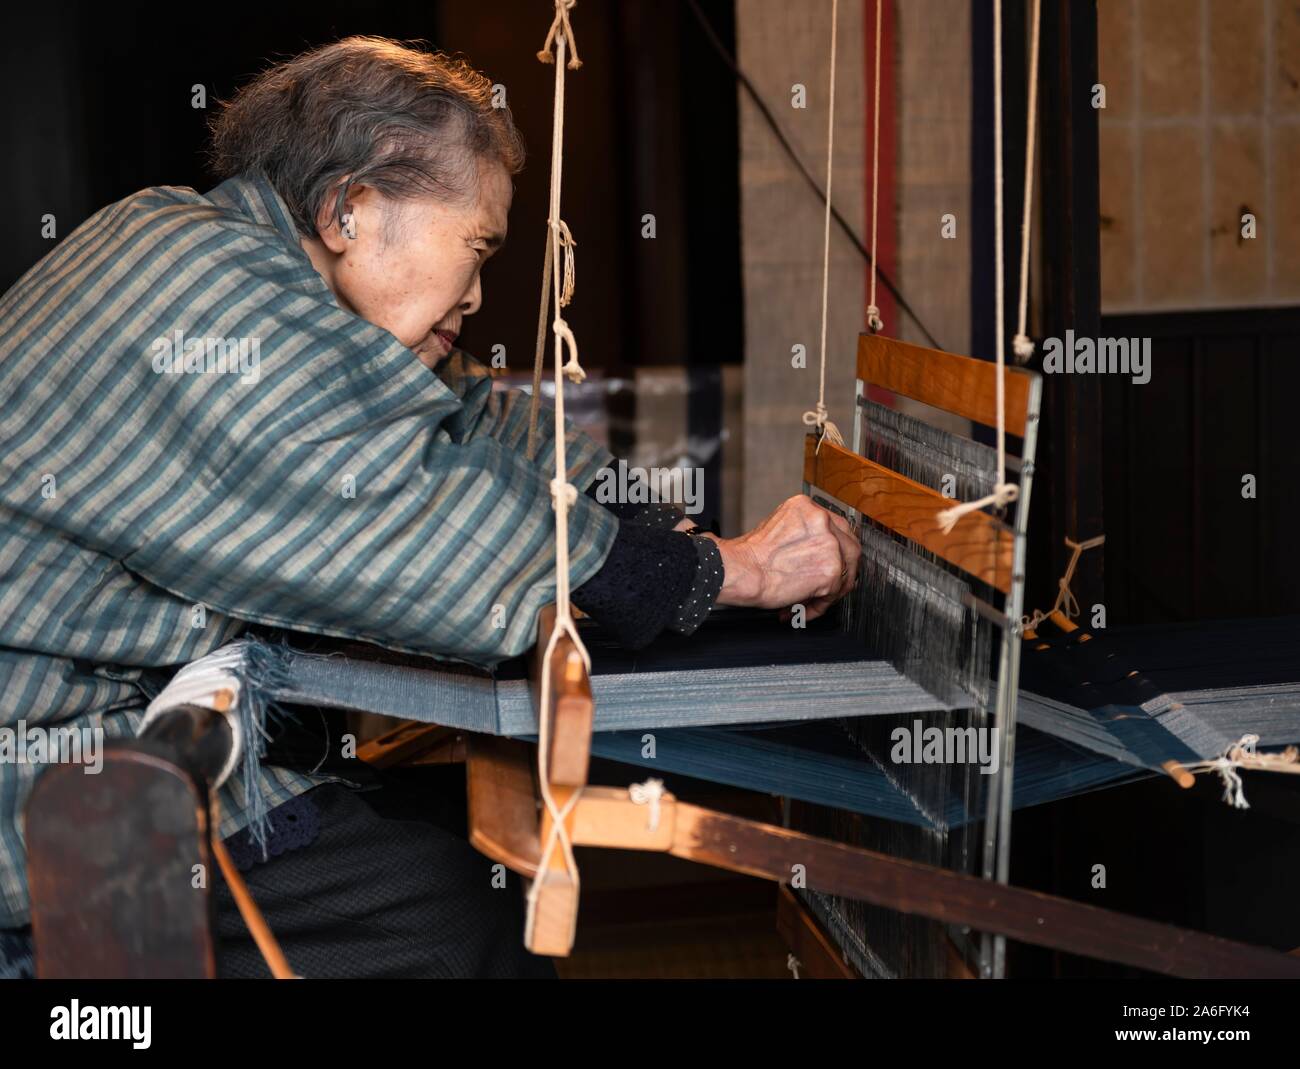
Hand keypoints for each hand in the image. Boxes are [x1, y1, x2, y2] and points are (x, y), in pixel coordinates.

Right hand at [703, 495, 858, 621]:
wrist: (742, 571)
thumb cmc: (750, 556)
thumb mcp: (778, 529)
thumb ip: (803, 536)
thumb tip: (819, 555)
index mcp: (807, 507)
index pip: (837, 528)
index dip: (835, 551)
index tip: (829, 564)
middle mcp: (822, 520)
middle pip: (850, 548)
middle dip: (841, 572)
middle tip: (825, 588)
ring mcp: (830, 544)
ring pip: (846, 572)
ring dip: (829, 592)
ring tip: (807, 601)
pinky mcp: (831, 570)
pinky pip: (834, 593)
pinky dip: (818, 606)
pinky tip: (800, 608)